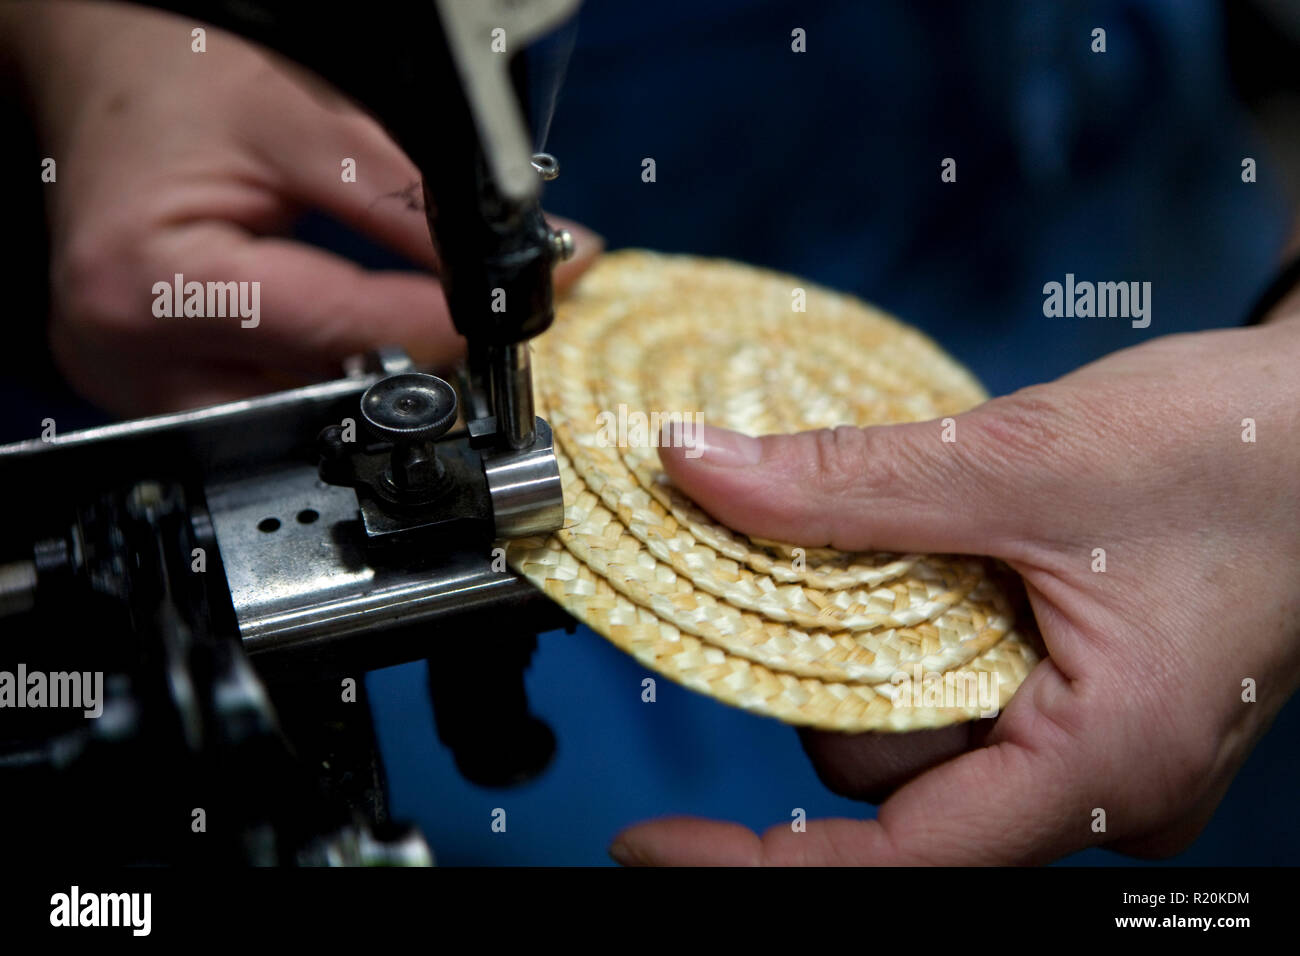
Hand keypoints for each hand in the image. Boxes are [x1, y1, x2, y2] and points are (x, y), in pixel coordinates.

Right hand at [4, 2, 599, 413]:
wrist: (101, 75)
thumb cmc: (173, 77)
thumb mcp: (308, 123)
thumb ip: (414, 206)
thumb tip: (521, 266)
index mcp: (153, 286)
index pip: (339, 328)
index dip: (442, 321)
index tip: (511, 308)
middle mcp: (130, 356)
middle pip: (316, 395)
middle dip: (405, 362)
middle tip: (469, 320)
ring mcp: (136, 384)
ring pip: (299, 413)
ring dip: (365, 372)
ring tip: (407, 313)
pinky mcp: (153, 387)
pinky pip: (267, 402)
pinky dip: (322, 369)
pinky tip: (348, 328)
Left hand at [613, 317, 1299, 864]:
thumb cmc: (1249, 454)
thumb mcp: (1027, 463)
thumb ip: (850, 483)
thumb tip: (699, 469)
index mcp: (1100, 766)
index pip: (893, 861)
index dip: (755, 860)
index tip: (650, 843)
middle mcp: (1096, 785)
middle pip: (891, 773)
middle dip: (831, 667)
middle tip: (840, 549)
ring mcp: (1094, 747)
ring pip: (919, 729)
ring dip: (878, 633)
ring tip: (939, 534)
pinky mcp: (1086, 700)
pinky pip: (964, 692)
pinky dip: (919, 627)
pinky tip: (945, 556)